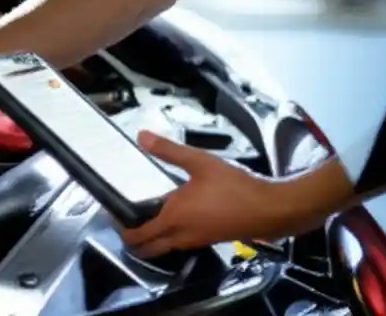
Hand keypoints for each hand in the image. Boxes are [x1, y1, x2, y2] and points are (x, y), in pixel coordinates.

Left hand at [119, 131, 334, 256]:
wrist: (272, 209)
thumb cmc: (236, 187)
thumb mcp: (200, 162)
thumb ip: (169, 150)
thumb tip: (142, 136)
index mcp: (173, 219)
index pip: (137, 235)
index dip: (120, 228)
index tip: (113, 213)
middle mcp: (181, 236)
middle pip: (146, 249)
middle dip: (132, 238)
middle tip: (125, 217)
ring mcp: (196, 241)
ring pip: (164, 247)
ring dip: (151, 236)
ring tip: (146, 212)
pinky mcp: (209, 240)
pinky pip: (180, 243)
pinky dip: (169, 234)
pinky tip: (175, 213)